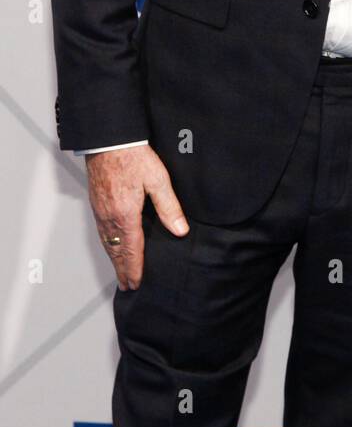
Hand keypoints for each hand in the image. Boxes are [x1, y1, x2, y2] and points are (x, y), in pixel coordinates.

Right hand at [86, 144, 187, 289]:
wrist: (109, 140)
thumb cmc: (133, 156)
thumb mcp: (158, 180)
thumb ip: (169, 207)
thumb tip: (180, 230)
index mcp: (126, 214)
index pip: (132, 250)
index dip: (135, 268)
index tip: (136, 283)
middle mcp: (110, 217)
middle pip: (117, 251)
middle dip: (123, 270)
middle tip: (127, 286)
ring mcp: (101, 211)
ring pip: (108, 243)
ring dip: (114, 260)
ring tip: (120, 272)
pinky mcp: (97, 203)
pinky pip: (102, 232)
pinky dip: (108, 245)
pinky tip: (112, 246)